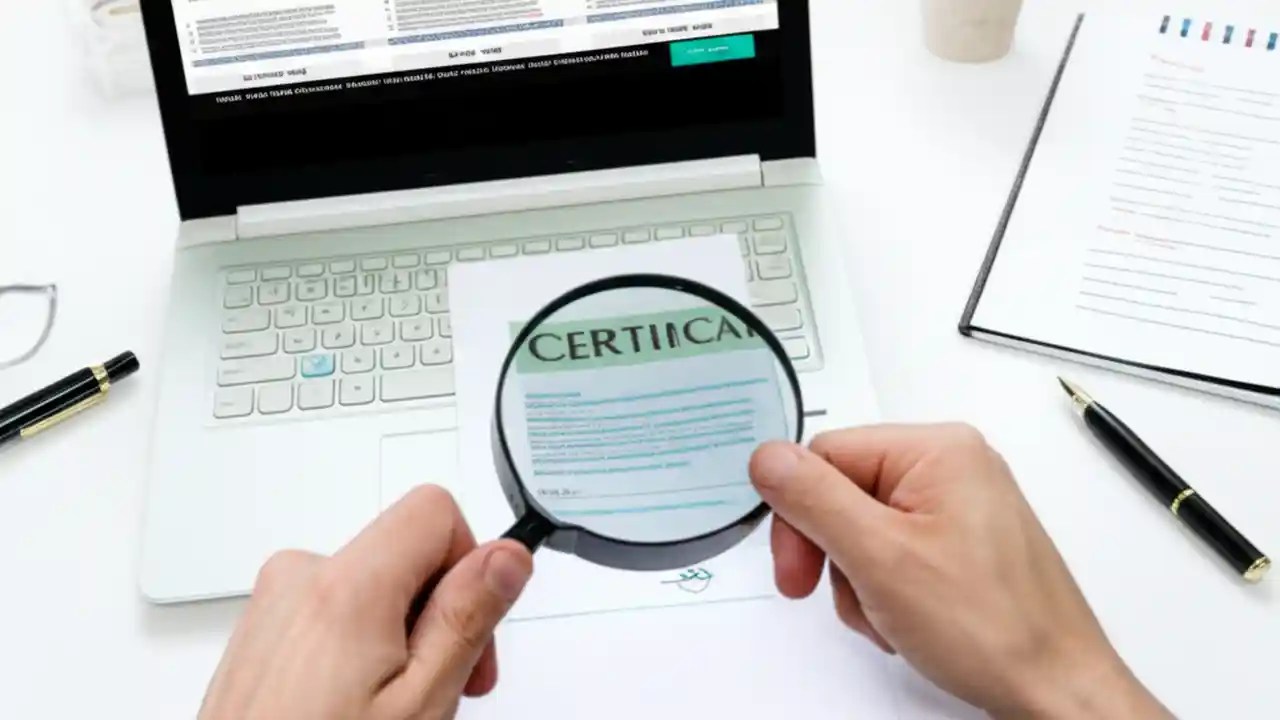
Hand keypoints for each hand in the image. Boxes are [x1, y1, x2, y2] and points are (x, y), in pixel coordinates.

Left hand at [199, 485, 533, 719]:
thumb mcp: (419, 702)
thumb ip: (465, 618)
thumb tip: (507, 556)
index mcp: (346, 586)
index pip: (435, 511)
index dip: (469, 565)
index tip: (469, 627)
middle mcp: (299, 578)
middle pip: (404, 551)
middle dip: (436, 612)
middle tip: (440, 688)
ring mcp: (272, 604)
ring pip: (371, 585)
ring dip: (397, 635)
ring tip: (389, 706)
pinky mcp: (259, 629)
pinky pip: (332, 609)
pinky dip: (357, 648)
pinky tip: (352, 704)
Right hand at [750, 424, 1172, 719]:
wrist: (1057, 690)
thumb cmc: (995, 628)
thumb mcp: (880, 557)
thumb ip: (813, 500)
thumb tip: (766, 457)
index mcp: (938, 449)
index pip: (826, 455)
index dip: (800, 514)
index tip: (797, 570)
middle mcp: (953, 467)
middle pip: (843, 491)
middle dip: (834, 553)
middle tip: (842, 598)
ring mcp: (961, 506)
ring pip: (864, 528)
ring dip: (860, 580)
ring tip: (890, 615)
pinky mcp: (963, 543)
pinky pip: (895, 551)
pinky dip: (886, 590)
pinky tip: (906, 619)